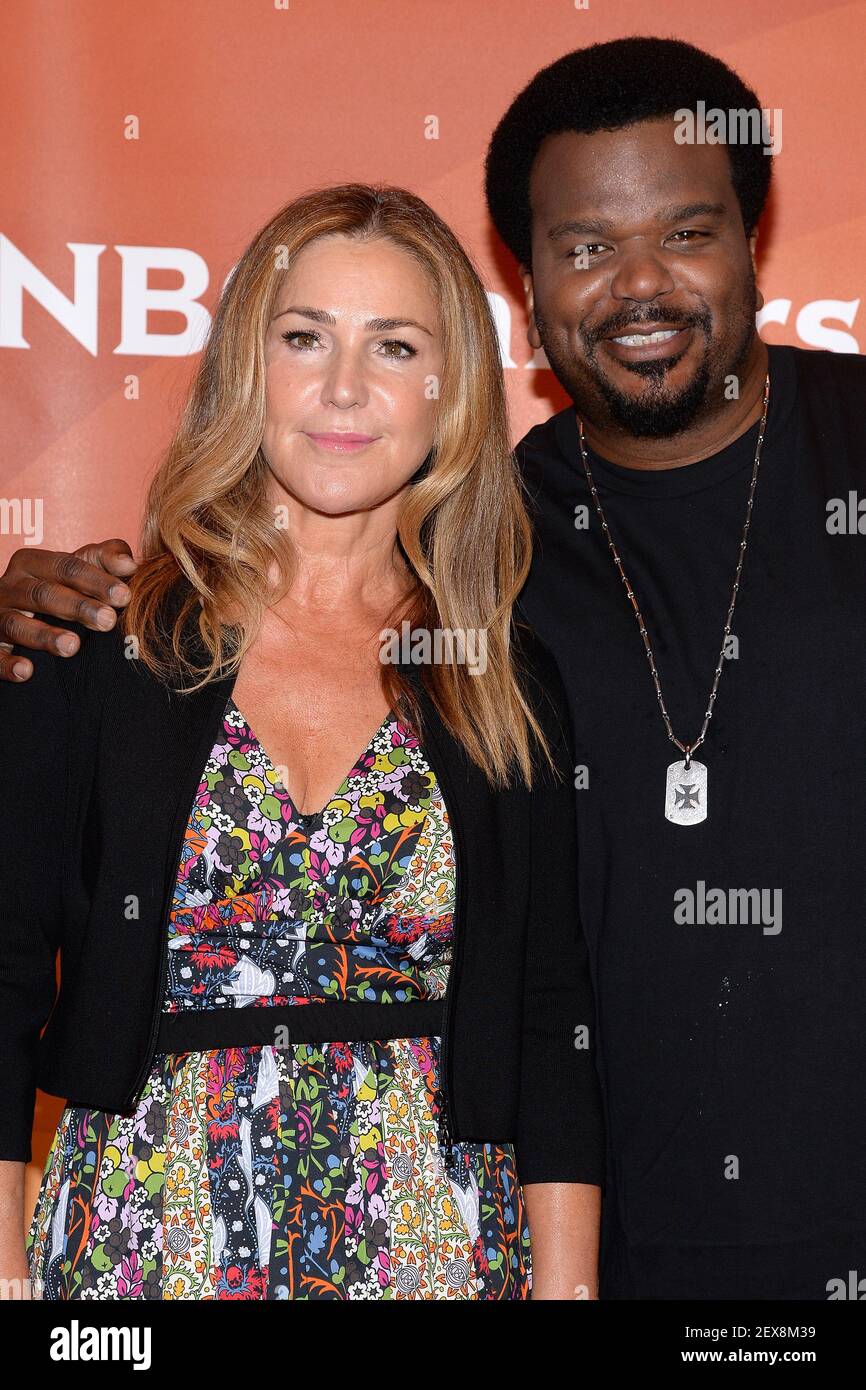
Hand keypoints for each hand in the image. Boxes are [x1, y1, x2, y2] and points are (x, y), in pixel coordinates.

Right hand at [0, 539, 137, 680]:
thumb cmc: (55, 589)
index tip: (125, 596)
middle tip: (108, 621)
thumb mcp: (76, 569)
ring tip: (73, 646)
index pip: (66, 566)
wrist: (12, 614)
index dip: (96, 580)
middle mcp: (10, 587)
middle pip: (43, 593)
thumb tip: (130, 564)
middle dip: (77, 607)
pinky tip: (27, 671)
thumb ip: (104, 559)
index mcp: (32, 563)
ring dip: (44, 635)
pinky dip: (7, 663)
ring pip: (16, 624)